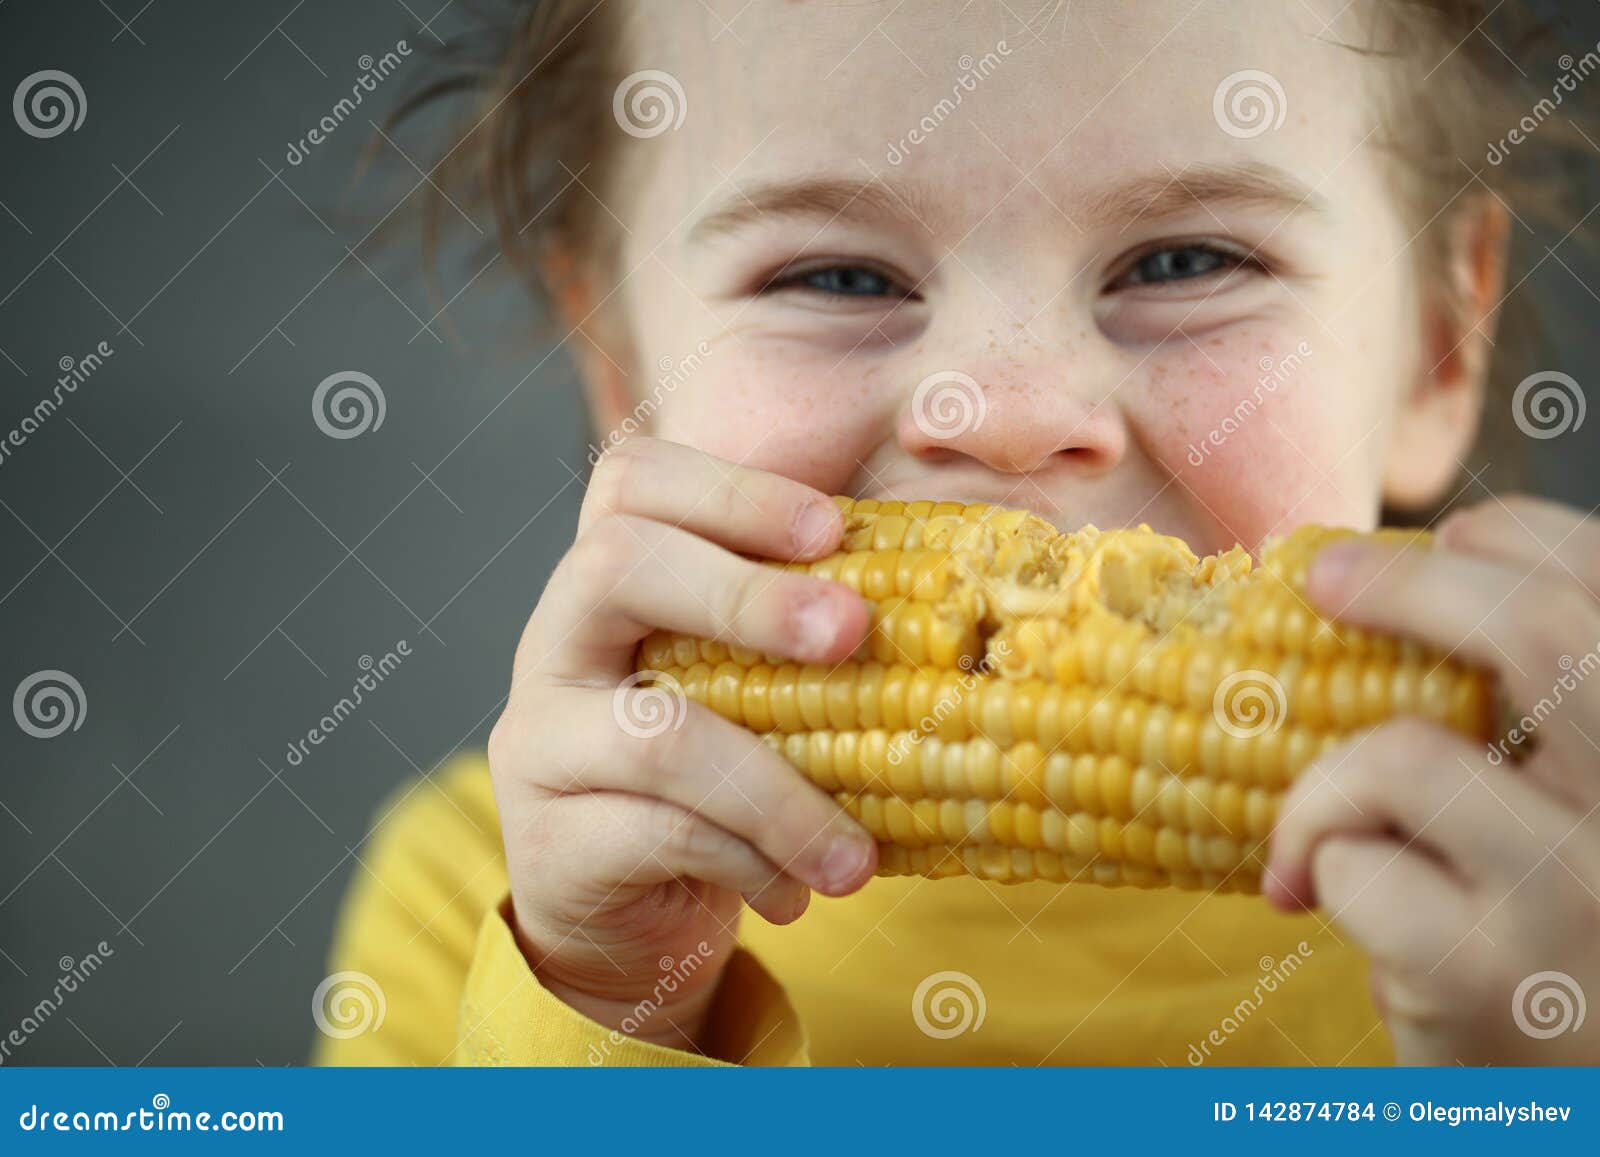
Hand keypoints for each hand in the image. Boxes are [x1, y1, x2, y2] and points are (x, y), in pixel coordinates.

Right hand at [487, 438, 876, 1049]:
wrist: (625, 918)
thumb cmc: (715, 782)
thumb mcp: (755, 695)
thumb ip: (811, 640)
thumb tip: (958, 612)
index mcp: (612, 583)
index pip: (633, 483)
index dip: (730, 488)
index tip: (833, 528)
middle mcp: (557, 644)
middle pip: (617, 566)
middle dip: (745, 593)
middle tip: (852, 632)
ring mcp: (540, 742)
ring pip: (654, 734)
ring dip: (779, 792)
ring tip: (855, 854)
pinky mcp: (549, 841)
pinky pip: (661, 835)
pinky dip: (750, 862)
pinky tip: (795, 890)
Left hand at [1265, 495, 1599, 1064]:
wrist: (1562, 1097)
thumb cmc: (1560, 935)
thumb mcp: (1574, 809)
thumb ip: (1534, 715)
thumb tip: (1396, 573)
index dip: (1522, 541)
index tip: (1450, 537)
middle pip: (1550, 635)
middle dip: (1417, 583)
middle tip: (1327, 575)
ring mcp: (1584, 896)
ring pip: (1403, 758)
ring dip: (1326, 782)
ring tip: (1314, 834)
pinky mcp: (1493, 974)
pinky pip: (1352, 866)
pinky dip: (1314, 867)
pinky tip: (1326, 908)